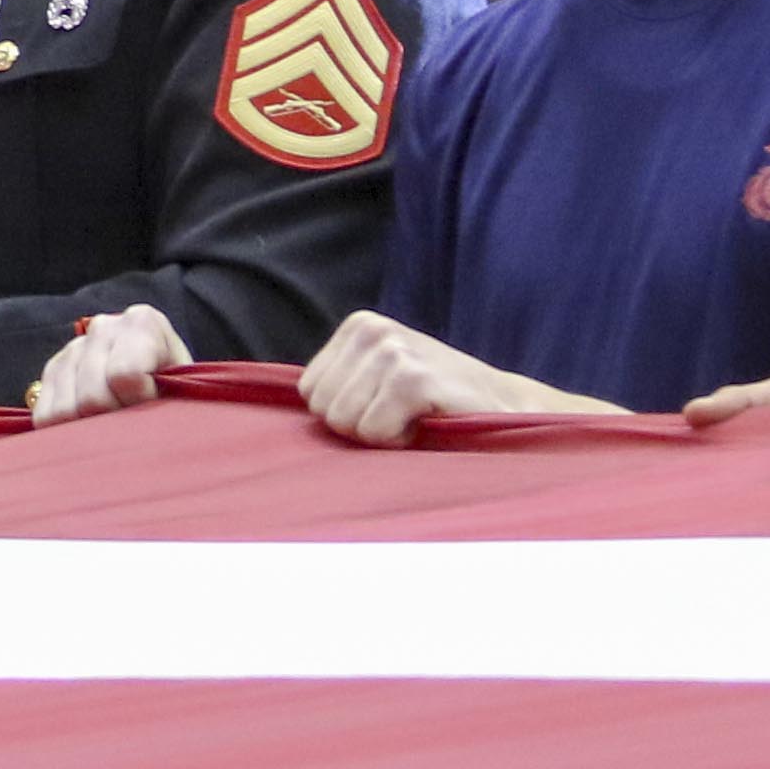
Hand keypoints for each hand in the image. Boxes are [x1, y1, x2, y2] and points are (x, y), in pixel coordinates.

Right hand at [27, 305, 190, 424]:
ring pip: (66, 411)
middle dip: (115, 421)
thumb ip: (171, 395)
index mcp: (143, 322)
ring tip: (116, 424)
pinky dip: (68, 432)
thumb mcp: (185, 388)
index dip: (140, 403)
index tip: (155, 405)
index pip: (125, 375)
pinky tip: (92, 426)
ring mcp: (74, 348)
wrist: (161, 387)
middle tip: (136, 423)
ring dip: (91, 429)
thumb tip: (148, 425)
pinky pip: (46, 417)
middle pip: (93, 397)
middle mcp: (104, 327)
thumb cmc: (177, 392)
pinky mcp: (52, 372)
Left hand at [299, 307, 565, 442]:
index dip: (347, 414)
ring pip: (345, 424)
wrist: (505, 410)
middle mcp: (372, 330)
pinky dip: (401, 441)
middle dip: (361, 426)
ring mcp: (393, 350)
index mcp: (358, 327)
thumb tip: (264, 408)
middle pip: (322, 410)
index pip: (309, 393)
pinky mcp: (412, 377)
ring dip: (382, 435)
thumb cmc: (435, 405)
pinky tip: (428, 423)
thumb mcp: (379, 380)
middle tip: (403, 415)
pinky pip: (374, 432)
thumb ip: (338, 384)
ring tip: (416, 417)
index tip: (387, 406)